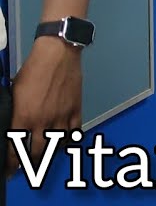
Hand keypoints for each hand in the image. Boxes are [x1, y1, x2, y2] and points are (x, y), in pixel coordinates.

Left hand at [6, 37, 82, 177]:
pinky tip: (63, 141)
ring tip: (44, 154)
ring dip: (49, 152)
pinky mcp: (76, 110)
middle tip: (27, 165)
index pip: (15, 148)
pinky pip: (74, 133)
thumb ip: (13, 111)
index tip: (11, 169)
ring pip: (56, 145)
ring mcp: (61, 117)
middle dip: (30, 162)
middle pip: (36, 152)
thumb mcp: (13, 92)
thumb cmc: (33, 69)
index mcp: (23, 117)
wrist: (57, 54)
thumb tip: (11, 124)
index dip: (12, 163)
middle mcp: (43, 121)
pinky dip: (68, 140)